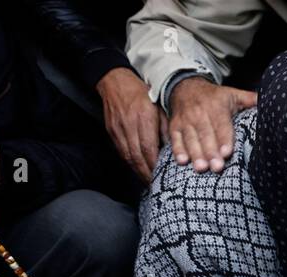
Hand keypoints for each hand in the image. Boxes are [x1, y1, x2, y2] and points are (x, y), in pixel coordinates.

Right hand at [97, 67, 166, 182]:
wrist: (114, 81)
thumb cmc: (141, 93)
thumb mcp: (159, 107)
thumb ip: (166, 128)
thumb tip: (175, 149)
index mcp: (143, 118)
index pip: (148, 147)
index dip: (155, 165)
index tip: (163, 176)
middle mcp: (129, 125)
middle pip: (137, 156)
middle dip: (147, 173)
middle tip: (156, 185)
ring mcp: (118, 129)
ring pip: (128, 156)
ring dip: (138, 171)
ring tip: (148, 181)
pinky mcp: (111, 131)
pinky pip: (121, 151)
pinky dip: (130, 163)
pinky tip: (138, 169)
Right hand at [169, 76, 255, 172]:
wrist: (184, 86)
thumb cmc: (214, 96)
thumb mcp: (232, 94)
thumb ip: (250, 100)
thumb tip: (271, 102)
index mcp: (216, 106)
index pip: (221, 125)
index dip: (224, 139)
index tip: (227, 152)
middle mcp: (199, 113)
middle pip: (206, 135)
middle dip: (211, 152)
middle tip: (217, 167)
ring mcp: (186, 120)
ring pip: (191, 139)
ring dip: (195, 154)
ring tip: (201, 168)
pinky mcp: (175, 126)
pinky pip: (175, 138)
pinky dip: (178, 150)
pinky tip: (182, 161)